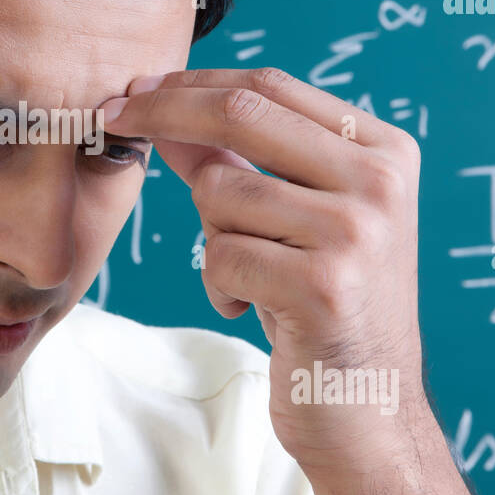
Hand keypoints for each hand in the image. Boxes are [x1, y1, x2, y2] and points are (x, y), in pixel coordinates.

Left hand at [97, 67, 429, 477]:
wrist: (367, 410)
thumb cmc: (320, 308)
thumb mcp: (287, 219)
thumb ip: (234, 159)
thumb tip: (161, 105)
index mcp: (383, 150)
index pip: (271, 87)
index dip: (192, 84)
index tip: (135, 91)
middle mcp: (380, 182)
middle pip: (242, 115)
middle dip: (161, 114)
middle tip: (111, 119)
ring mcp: (357, 233)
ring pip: (220, 192)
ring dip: (210, 235)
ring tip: (248, 275)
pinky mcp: (323, 287)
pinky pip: (220, 256)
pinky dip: (217, 284)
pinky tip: (251, 309)